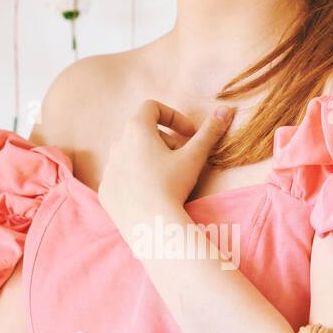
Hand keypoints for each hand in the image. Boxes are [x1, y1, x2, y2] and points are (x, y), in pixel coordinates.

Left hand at [97, 98, 234, 231]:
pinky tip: (151, 193)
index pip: (152, 107)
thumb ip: (209, 131)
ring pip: (130, 154)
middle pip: (142, 131)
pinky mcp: (105, 190)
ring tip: (166, 176)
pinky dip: (135, 179)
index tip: (189, 134)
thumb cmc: (172, 186)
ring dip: (148, 158)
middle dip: (164, 140)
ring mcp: (108, 168)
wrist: (150, 225)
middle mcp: (116, 144)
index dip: (174, 116)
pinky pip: (120, 177)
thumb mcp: (194, 157)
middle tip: (182, 158)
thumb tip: (227, 110)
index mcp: (136, 129)